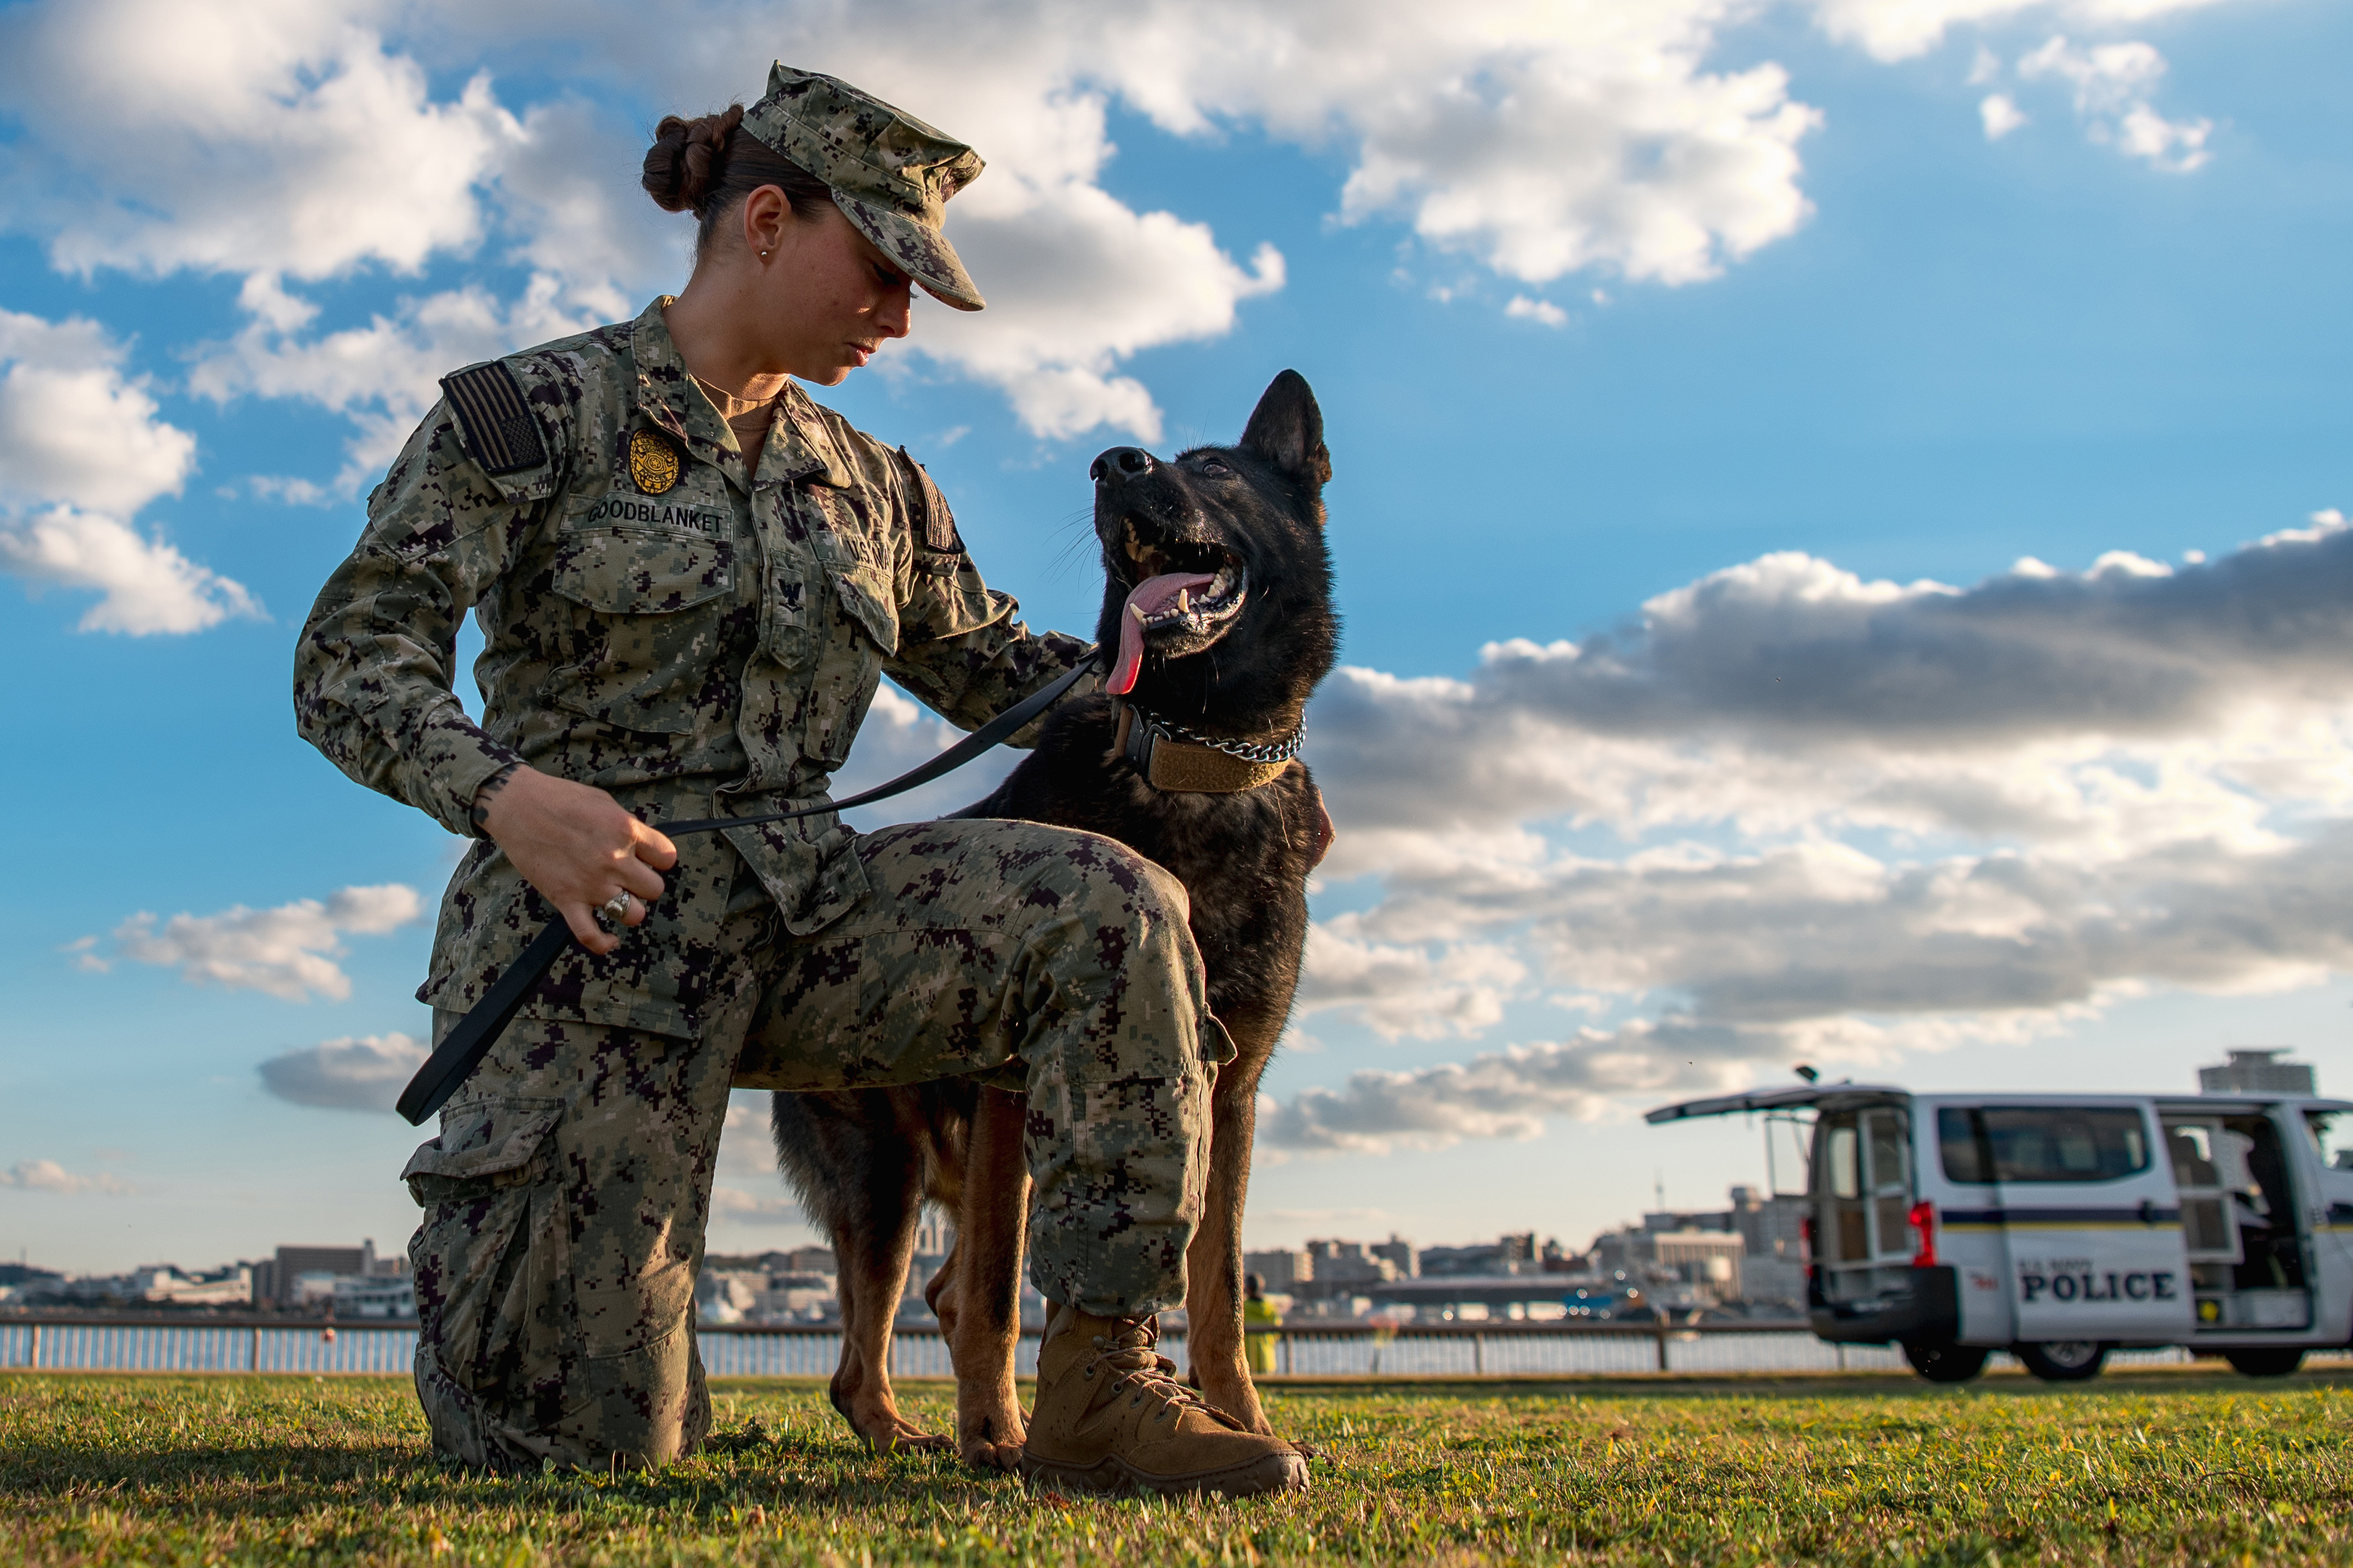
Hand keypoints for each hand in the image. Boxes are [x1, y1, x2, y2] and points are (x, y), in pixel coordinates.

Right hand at [474, 766, 677, 954]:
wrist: (517, 805)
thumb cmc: (560, 798)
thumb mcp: (606, 803)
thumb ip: (628, 827)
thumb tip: (643, 848)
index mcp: (626, 830)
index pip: (667, 858)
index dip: (659, 859)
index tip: (647, 857)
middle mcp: (614, 860)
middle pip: (654, 889)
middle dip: (644, 883)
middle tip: (629, 876)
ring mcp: (591, 883)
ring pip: (633, 914)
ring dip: (629, 908)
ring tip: (617, 897)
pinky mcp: (566, 899)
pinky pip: (590, 934)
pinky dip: (602, 943)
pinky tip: (610, 941)